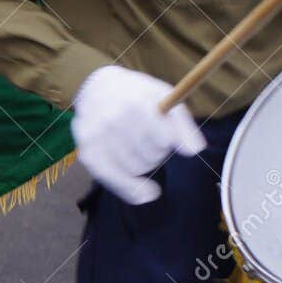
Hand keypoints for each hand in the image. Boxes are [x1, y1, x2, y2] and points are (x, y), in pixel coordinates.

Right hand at [71, 65, 205, 204]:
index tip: (167, 134)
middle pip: (152, 155)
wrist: (97, 89)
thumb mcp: (163, 96)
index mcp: (135, 102)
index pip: (165, 139)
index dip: (170, 140)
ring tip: (138, 149)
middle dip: (158, 151)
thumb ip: (182, 122)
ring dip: (144, 165)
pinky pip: (114, 180)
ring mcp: (97, 137)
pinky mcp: (87, 153)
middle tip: (149, 138)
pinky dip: (132, 189)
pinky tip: (146, 192)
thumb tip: (195, 150)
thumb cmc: (135, 95)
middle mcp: (112, 119)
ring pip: (136, 169)